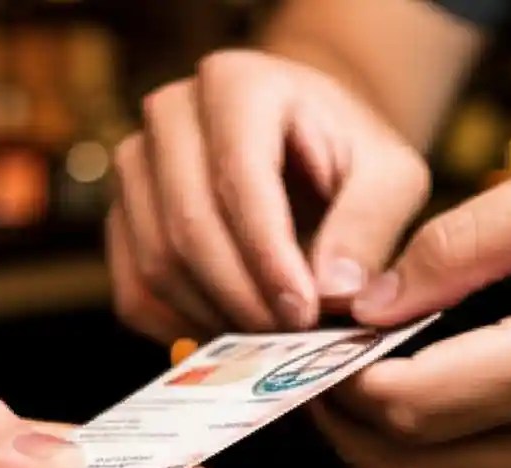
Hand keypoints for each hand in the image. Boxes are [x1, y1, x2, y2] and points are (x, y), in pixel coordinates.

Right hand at [109, 49, 428, 342]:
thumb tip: (335, 291)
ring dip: (213, 316)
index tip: (305, 313)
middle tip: (289, 338)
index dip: (269, 258)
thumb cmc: (347, 155)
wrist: (303, 142)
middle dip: (242, 296)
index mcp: (237, 84)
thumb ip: (369, 225)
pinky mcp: (121, 215)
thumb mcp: (389, 175)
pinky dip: (179, 328)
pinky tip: (230, 339)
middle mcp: (170, 113)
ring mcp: (134, 164)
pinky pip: (133, 290)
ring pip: (156, 263)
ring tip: (270, 339)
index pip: (239, 181)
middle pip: (187, 226)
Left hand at [319, 149, 510, 467]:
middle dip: (349, 422)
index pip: (411, 405)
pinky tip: (441, 416)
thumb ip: (462, 244)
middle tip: (319, 376)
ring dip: (394, 452)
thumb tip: (371, 299)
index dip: (341, 383)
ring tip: (364, 395)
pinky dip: (455, 464)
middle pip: (417, 464)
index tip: (315, 348)